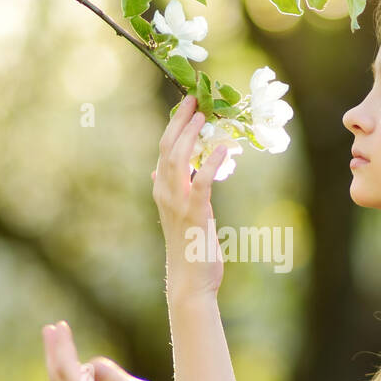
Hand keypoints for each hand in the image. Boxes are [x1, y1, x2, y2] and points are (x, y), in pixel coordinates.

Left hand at [41, 320, 194, 380]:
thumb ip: (116, 379)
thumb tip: (90, 363)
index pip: (67, 370)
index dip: (62, 346)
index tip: (60, 324)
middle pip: (58, 379)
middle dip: (53, 352)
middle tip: (50, 328)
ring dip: (57, 365)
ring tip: (57, 344)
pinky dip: (67, 380)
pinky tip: (76, 372)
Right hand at [151, 94, 231, 304]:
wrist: (189, 282)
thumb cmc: (188, 249)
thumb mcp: (177, 216)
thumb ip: (170, 192)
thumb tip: (157, 173)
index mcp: (162, 191)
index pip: (164, 150)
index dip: (175, 125)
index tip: (187, 104)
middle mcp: (166, 194)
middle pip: (168, 148)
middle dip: (181, 121)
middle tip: (194, 98)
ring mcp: (178, 204)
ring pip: (179, 160)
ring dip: (192, 135)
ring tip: (204, 115)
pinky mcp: (195, 215)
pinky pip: (202, 183)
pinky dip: (212, 164)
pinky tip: (223, 149)